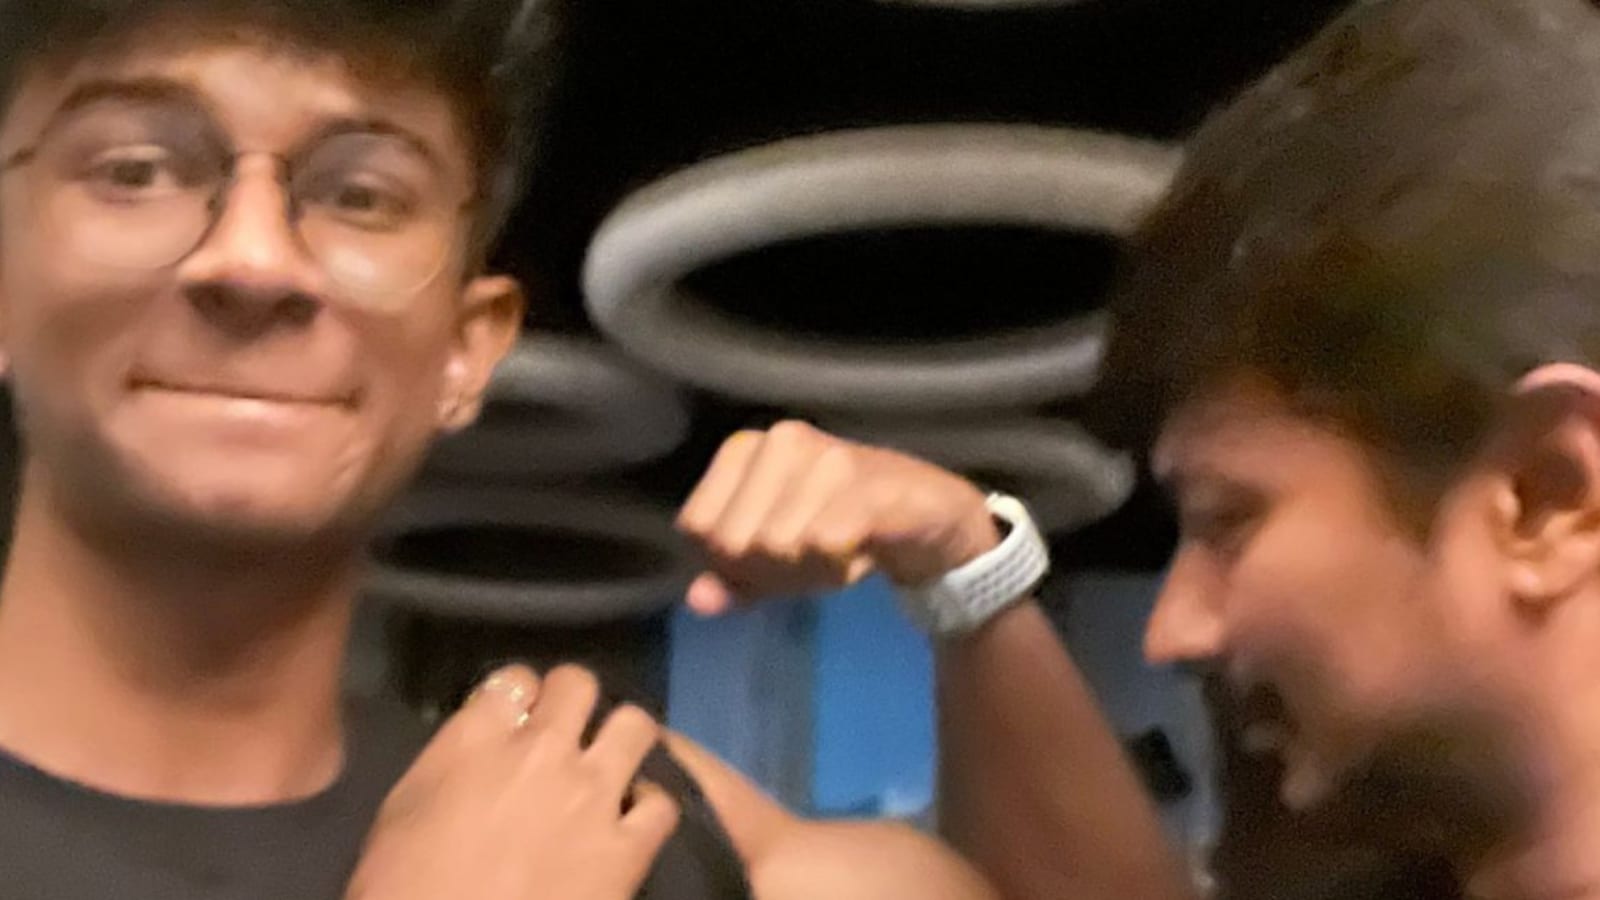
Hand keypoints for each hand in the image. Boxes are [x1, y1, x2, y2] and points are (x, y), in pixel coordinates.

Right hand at [346, 665, 679, 899]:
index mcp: (478, 739)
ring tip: (612, 762)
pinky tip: (634, 820)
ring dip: (622, 738)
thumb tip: (477, 744)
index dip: (520, 695)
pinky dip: (650, 807)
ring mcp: (592, 795)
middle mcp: (543, 750)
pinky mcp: (627, 847)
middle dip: (573, 701)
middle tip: (566, 732)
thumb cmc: (401, 886)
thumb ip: (449, 761)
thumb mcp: (403, 809)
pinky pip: (662, 804)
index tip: (519, 715)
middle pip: (578, 684)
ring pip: (635, 724)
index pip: (514, 679)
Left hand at [677, 420, 1001, 614]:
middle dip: (771, 572)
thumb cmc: (842, 528)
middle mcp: (781, 440)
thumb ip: (734, 578)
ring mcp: (827, 457)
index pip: (697, 527)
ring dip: (811, 572)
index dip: (730, 563)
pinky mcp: (869, 484)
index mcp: (744, 448)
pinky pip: (826, 544)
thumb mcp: (777, 557)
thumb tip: (697, 600)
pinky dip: (841, 568)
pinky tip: (861, 555)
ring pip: (778, 545)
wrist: (931, 516)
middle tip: (813, 562)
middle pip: (736, 541)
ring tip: (840, 555)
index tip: (771, 562)